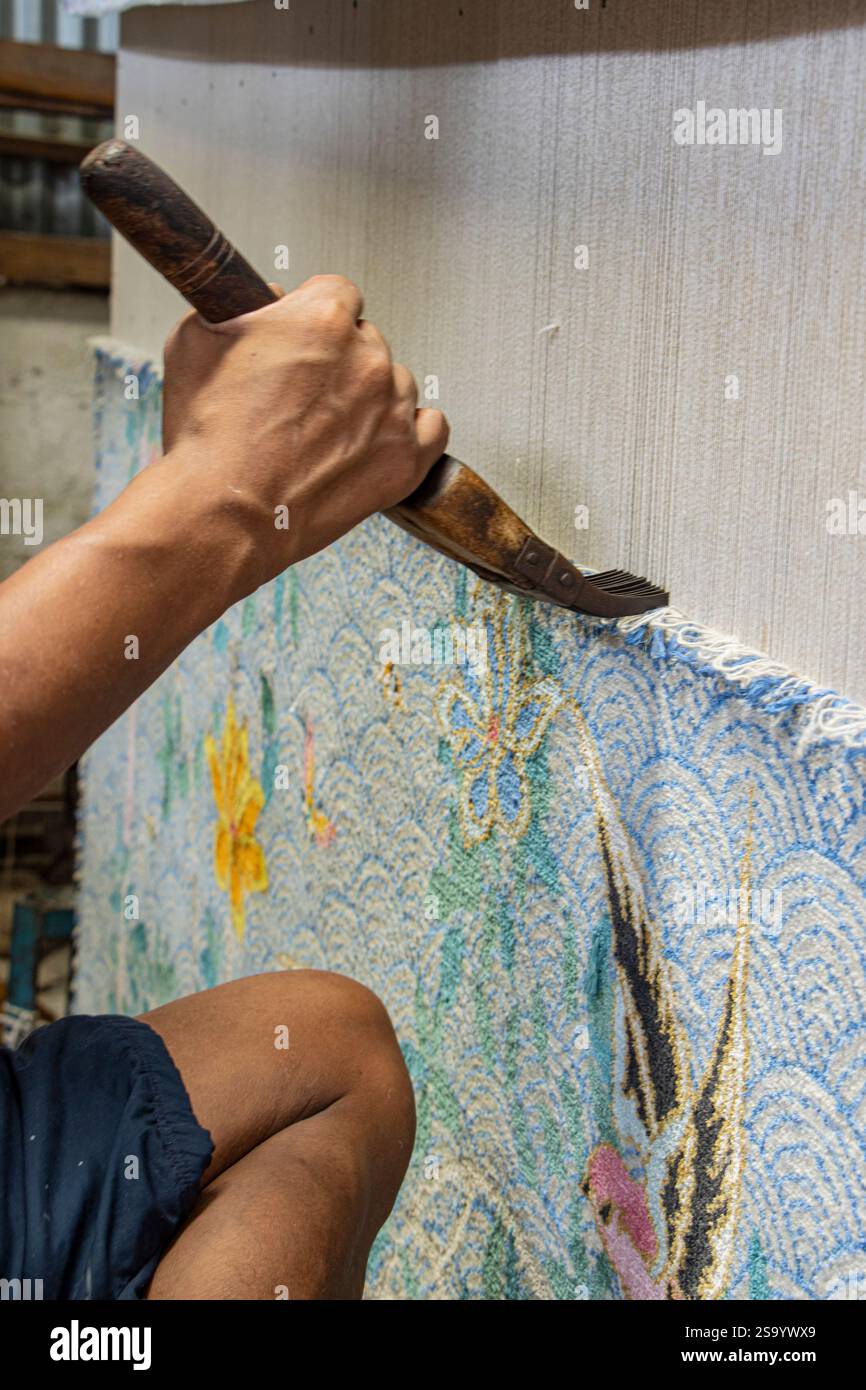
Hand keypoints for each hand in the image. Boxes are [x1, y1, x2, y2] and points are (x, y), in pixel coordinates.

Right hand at [162, 274, 448, 596]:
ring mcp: (392, 410)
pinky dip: (411, 432)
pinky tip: (381, 439)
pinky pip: (433, 428)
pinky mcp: (405, 459)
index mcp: (323, 317)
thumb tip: (271, 301)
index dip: (315, 318)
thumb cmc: (208, 436)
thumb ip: (243, 305)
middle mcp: (367, 357)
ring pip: (397, 384)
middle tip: (304, 397)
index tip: (304, 340)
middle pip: (368, 341)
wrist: (223, 512)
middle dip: (339, 363)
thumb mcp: (196, 339)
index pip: (340, 294)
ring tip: (328, 431)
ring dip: (370, 400)